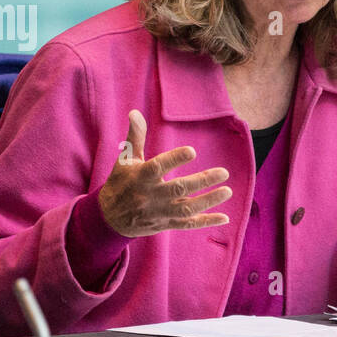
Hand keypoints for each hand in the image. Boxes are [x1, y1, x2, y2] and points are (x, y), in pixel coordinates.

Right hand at [98, 109, 231, 237]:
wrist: (109, 218)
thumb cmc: (121, 182)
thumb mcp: (125, 159)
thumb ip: (135, 136)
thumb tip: (135, 112)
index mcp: (140, 177)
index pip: (158, 167)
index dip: (174, 159)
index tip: (192, 151)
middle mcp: (150, 195)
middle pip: (178, 189)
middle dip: (202, 181)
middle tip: (224, 172)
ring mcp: (159, 212)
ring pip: (186, 209)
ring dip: (208, 201)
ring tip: (227, 191)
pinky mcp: (165, 224)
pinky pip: (187, 224)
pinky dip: (206, 222)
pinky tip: (225, 217)